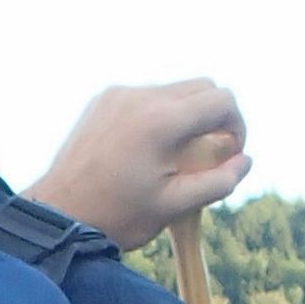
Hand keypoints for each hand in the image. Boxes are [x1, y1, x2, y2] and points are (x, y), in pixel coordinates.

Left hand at [29, 80, 247, 250]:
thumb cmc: (117, 216)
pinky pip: (146, 97)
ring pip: (174, 90)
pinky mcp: (104, 99)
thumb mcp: (175, 205)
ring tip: (176, 156)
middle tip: (210, 155)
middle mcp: (141, 96)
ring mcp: (119, 94)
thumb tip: (245, 161)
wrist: (59, 215)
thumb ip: (218, 182)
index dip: (237, 126)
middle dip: (215, 117)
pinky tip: (147, 151)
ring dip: (187, 116)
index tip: (231, 153)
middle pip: (202, 87)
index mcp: (163, 121)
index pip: (222, 101)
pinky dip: (159, 116)